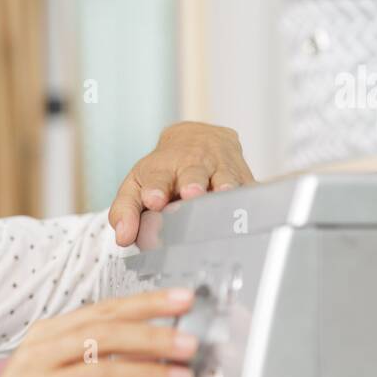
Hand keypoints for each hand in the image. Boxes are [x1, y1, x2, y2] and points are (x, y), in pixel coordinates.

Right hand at [0, 288, 197, 376]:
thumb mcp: (52, 369)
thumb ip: (92, 354)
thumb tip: (152, 346)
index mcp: (46, 334)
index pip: (102, 310)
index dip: (145, 303)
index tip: (182, 299)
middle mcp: (40, 355)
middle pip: (104, 334)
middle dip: (153, 337)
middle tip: (189, 342)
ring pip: (102, 371)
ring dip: (148, 373)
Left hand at [109, 121, 255, 246]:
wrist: (196, 138)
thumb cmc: (164, 170)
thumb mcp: (137, 184)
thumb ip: (125, 211)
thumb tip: (123, 238)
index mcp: (162, 170)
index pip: (156, 178)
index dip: (155, 188)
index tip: (153, 199)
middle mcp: (191, 165)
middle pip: (193, 173)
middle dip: (192, 183)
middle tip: (190, 192)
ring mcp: (219, 168)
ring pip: (225, 176)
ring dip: (224, 185)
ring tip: (225, 192)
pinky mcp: (243, 176)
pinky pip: (250, 186)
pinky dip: (251, 195)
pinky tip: (252, 205)